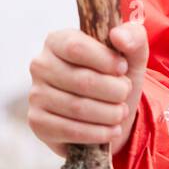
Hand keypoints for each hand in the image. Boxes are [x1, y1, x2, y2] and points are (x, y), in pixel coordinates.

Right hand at [27, 22, 148, 158]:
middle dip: (113, 90)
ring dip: (109, 113)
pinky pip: (70, 130)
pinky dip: (98, 133)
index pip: (77, 47)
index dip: (105, 60)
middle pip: (81, 80)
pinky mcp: (38, 123)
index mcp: (57, 40)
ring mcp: (36, 95)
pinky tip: (111, 130)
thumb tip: (118, 36)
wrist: (106, 112)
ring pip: (77, 107)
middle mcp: (41, 65)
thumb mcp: (130, 54)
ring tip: (121, 112)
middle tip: (125, 94)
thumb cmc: (114, 77)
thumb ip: (132, 37)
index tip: (123, 68)